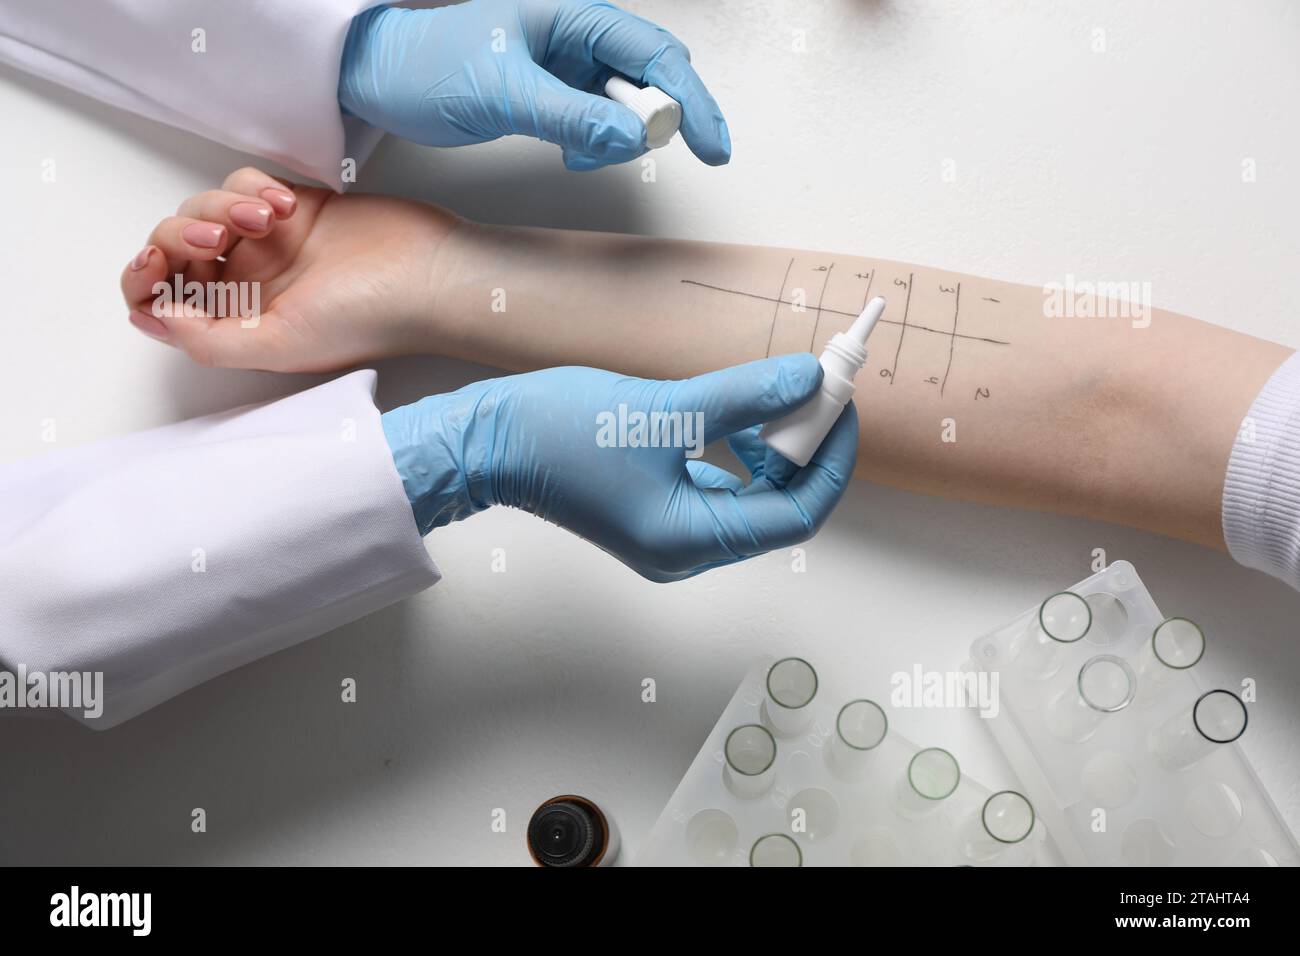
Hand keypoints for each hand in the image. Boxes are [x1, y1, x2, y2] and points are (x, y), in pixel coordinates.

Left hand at [119, 167, 455, 371]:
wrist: (425, 273)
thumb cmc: (365, 319)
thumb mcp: (279, 345)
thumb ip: (209, 341)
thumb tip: (152, 318)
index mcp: (237, 325)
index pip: (161, 302)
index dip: (142, 281)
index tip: (151, 264)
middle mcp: (245, 285)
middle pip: (174, 250)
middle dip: (181, 237)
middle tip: (217, 239)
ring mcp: (267, 244)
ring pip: (204, 209)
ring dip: (221, 206)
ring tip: (265, 219)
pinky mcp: (291, 206)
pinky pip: (243, 182)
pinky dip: (253, 187)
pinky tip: (286, 207)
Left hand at [338, 1, 730, 170]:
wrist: (384, 80)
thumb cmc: (430, 65)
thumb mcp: (503, 93)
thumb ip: (572, 118)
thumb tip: (634, 139)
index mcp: (574, 14)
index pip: (654, 54)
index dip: (690, 101)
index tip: (713, 145)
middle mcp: (580, 34)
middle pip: (653, 77)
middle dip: (658, 121)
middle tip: (643, 156)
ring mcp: (572, 65)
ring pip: (629, 107)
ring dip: (620, 141)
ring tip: (577, 154)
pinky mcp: (560, 93)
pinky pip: (602, 123)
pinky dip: (598, 147)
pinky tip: (570, 154)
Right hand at [381, 355, 857, 581]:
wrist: (489, 443)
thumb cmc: (559, 433)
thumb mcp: (664, 409)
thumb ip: (745, 396)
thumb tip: (809, 381)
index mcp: (689, 540)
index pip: (796, 515)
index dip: (831, 461)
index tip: (843, 407)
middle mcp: (685, 551)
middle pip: (778, 507)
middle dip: (802, 446)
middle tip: (810, 390)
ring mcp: (670, 536)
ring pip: (752, 496)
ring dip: (772, 447)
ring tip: (765, 397)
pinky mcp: (656, 514)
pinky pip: (721, 488)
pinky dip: (739, 452)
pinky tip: (733, 414)